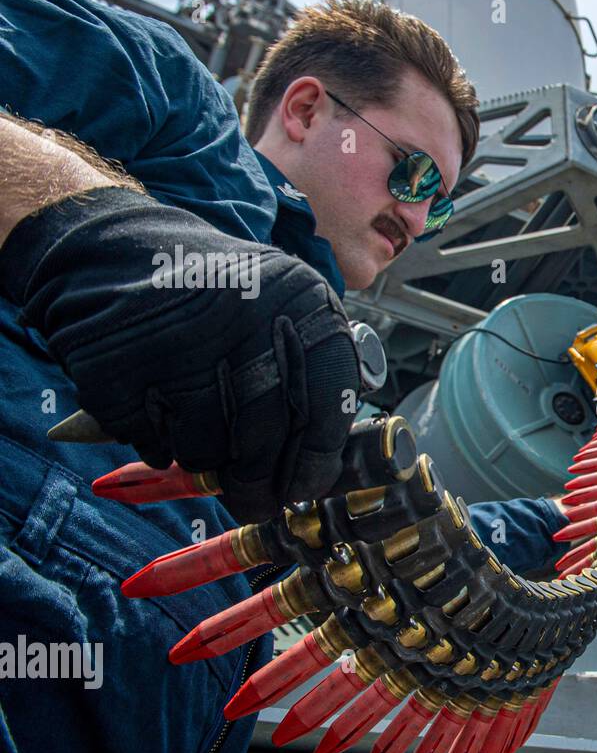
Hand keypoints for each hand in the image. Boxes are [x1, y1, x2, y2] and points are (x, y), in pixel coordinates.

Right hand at [3, 187, 360, 521]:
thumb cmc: (212, 294)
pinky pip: (155, 444)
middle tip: (255, 502)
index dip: (315, 463)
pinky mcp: (122, 370)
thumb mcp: (283, 309)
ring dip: (206, 460)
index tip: (303, 488)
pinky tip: (159, 412)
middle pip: (266, 441)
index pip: (328, 409)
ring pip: (208, 450)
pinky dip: (159, 444)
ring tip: (198, 430)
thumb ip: (312, 375)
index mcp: (302, 304)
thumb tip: (325, 466)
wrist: (113, 250)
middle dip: (260, 484)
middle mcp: (249, 320)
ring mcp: (181, 344)